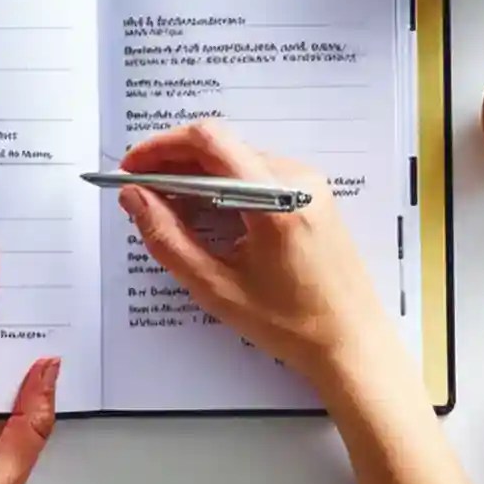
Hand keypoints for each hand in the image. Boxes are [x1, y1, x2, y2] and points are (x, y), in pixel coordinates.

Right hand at [116, 121, 382, 382]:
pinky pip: (257, 173)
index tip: (131, 168)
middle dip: (173, 162)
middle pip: (221, 146)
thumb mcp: (216, 287)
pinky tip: (205, 214)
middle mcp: (295, 179)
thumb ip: (168, 238)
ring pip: (237, 158)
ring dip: (198, 175)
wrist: (352, 343)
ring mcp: (308, 184)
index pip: (209, 141)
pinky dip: (223, 184)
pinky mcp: (311, 195)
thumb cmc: (291, 324)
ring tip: (168, 208)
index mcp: (274, 198)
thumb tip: (135, 198)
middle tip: (140, 191)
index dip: (161, 147)